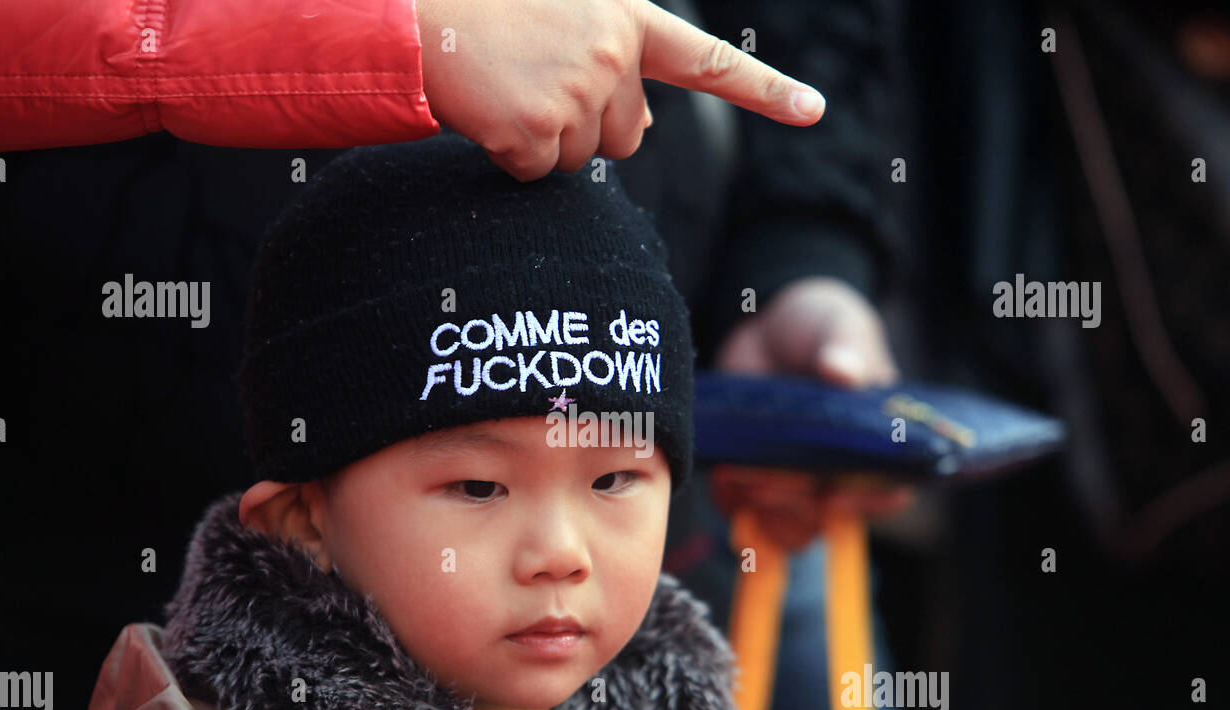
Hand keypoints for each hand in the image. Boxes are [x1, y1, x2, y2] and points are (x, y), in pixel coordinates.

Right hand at [416, 0, 825, 181]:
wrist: (417, 12)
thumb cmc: (484, 7)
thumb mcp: (563, 13)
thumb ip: (611, 57)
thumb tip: (640, 128)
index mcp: (624, 16)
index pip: (707, 60)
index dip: (763, 88)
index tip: (812, 109)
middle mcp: (612, 52)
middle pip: (628, 136)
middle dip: (586, 128)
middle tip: (535, 87)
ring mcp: (576, 91)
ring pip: (580, 160)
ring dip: (543, 142)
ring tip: (506, 89)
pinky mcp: (537, 127)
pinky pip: (536, 172)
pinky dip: (508, 157)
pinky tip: (486, 110)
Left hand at [710, 277, 914, 550]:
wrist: (764, 325)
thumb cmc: (820, 326)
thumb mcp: (841, 326)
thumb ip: (848, 348)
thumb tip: (841, 370)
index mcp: (877, 443)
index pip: (888, 492)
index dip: (867, 503)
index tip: (834, 494)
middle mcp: (839, 471)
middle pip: (830, 516)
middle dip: (799, 504)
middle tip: (769, 479)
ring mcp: (796, 478)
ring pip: (789, 526)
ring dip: (765, 510)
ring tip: (740, 476)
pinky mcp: (754, 477)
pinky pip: (745, 511)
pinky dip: (732, 501)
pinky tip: (721, 474)